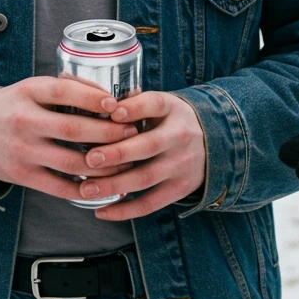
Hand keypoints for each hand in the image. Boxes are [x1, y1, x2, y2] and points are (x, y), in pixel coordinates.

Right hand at [0, 76, 140, 200]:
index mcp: (28, 92)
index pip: (64, 91)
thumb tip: (106, 96)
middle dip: (108, 132)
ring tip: (125, 160)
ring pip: (72, 162)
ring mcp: (23, 151)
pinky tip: (104, 185)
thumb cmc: (14, 105)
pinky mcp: (22, 176)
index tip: (116, 105)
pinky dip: (85, 188)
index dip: (93, 97)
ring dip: (104, 164)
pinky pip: (60, 186)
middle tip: (132, 132)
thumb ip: (65, 88)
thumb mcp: (32, 87)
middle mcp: (24, 121)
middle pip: (73, 128)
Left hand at [69, 90, 206, 220]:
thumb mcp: (159, 103)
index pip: (154, 104)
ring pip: (146, 177)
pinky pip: (151, 203)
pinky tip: (101, 210)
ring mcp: (181, 164)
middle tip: (88, 158)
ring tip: (86, 188)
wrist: (214, 142)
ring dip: (114, 185)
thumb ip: (130, 101)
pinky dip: (125, 210)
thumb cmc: (169, 120)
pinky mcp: (180, 188)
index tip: (111, 112)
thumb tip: (84, 88)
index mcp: (171, 108)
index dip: (133, 108)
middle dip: (117, 153)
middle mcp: (179, 135)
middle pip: (148, 145)